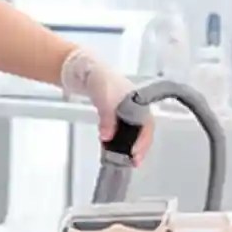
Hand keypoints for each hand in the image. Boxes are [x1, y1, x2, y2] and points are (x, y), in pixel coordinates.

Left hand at [60, 49, 153, 165]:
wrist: (84, 70)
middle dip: (139, 147)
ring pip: (132, 132)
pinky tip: (111, 147)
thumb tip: (107, 137)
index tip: (135, 154)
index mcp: (138, 101)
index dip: (143, 141)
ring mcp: (125, 111)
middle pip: (142, 131)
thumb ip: (107, 118)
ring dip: (128, 145)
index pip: (147, 125)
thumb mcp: (104, 99)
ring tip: (124, 158)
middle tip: (133, 161)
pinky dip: (117, 140)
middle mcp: (135, 107)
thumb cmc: (99, 79)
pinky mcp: (114, 115)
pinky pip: (120, 130)